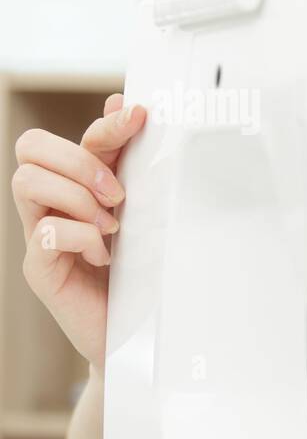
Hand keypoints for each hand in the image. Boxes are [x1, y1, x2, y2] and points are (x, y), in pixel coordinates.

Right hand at [12, 95, 144, 372]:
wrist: (138, 335)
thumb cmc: (142, 274)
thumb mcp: (146, 214)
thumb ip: (132, 166)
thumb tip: (124, 103)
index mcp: (79, 186)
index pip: (73, 137)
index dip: (104, 124)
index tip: (140, 117)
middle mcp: (52, 205)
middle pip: (31, 147)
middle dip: (80, 161)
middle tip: (119, 195)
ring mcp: (40, 235)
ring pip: (27, 181)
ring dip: (77, 197)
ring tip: (112, 227)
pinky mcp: (40, 269)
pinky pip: (45, 232)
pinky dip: (79, 236)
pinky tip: (104, 255)